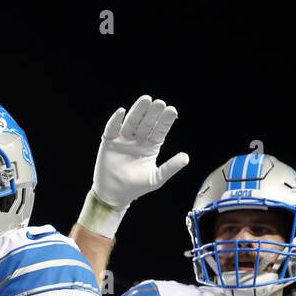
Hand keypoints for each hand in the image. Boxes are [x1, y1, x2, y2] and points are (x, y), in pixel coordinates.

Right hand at [78, 95, 188, 238]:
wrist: (113, 195)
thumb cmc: (136, 187)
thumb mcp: (156, 178)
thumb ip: (170, 167)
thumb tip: (186, 157)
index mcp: (151, 146)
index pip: (159, 130)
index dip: (165, 121)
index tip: (172, 111)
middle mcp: (138, 140)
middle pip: (146, 123)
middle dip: (152, 113)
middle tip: (159, 103)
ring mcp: (123, 139)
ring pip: (131, 122)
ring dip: (138, 111)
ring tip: (145, 100)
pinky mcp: (109, 142)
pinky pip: (112, 129)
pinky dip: (115, 120)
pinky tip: (121, 112)